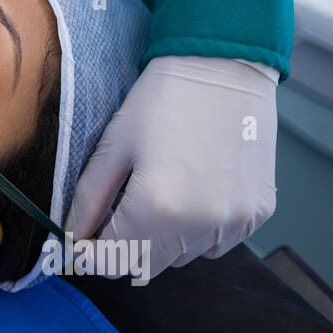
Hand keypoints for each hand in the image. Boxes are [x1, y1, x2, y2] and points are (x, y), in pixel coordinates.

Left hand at [66, 55, 278, 276]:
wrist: (225, 66)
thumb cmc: (164, 99)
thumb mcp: (113, 146)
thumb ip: (88, 201)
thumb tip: (73, 239)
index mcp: (158, 207)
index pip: (115, 261)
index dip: (93, 255)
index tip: (84, 241)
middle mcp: (201, 223)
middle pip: (149, 267)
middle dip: (125, 248)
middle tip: (116, 215)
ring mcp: (235, 220)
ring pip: (184, 257)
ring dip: (163, 240)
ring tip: (161, 191)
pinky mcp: (259, 213)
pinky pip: (217, 241)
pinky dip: (199, 229)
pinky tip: (193, 190)